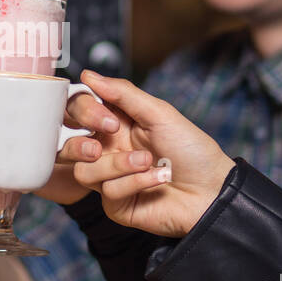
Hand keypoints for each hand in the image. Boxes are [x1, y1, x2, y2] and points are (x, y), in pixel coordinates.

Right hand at [70, 71, 233, 237]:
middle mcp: (108, 151)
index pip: (77, 111)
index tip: (109, 118)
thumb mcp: (159, 113)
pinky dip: (135, 182)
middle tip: (106, 140)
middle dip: (81, 143)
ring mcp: (110, 179)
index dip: (83, 111)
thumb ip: (123, 93)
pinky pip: (108, 191)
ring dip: (118, 164)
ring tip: (147, 161)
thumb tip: (88, 75)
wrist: (213, 190)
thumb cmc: (192, 150)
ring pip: (84, 172)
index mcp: (115, 124)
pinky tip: (158, 178)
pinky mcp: (116, 205)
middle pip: (68, 145)